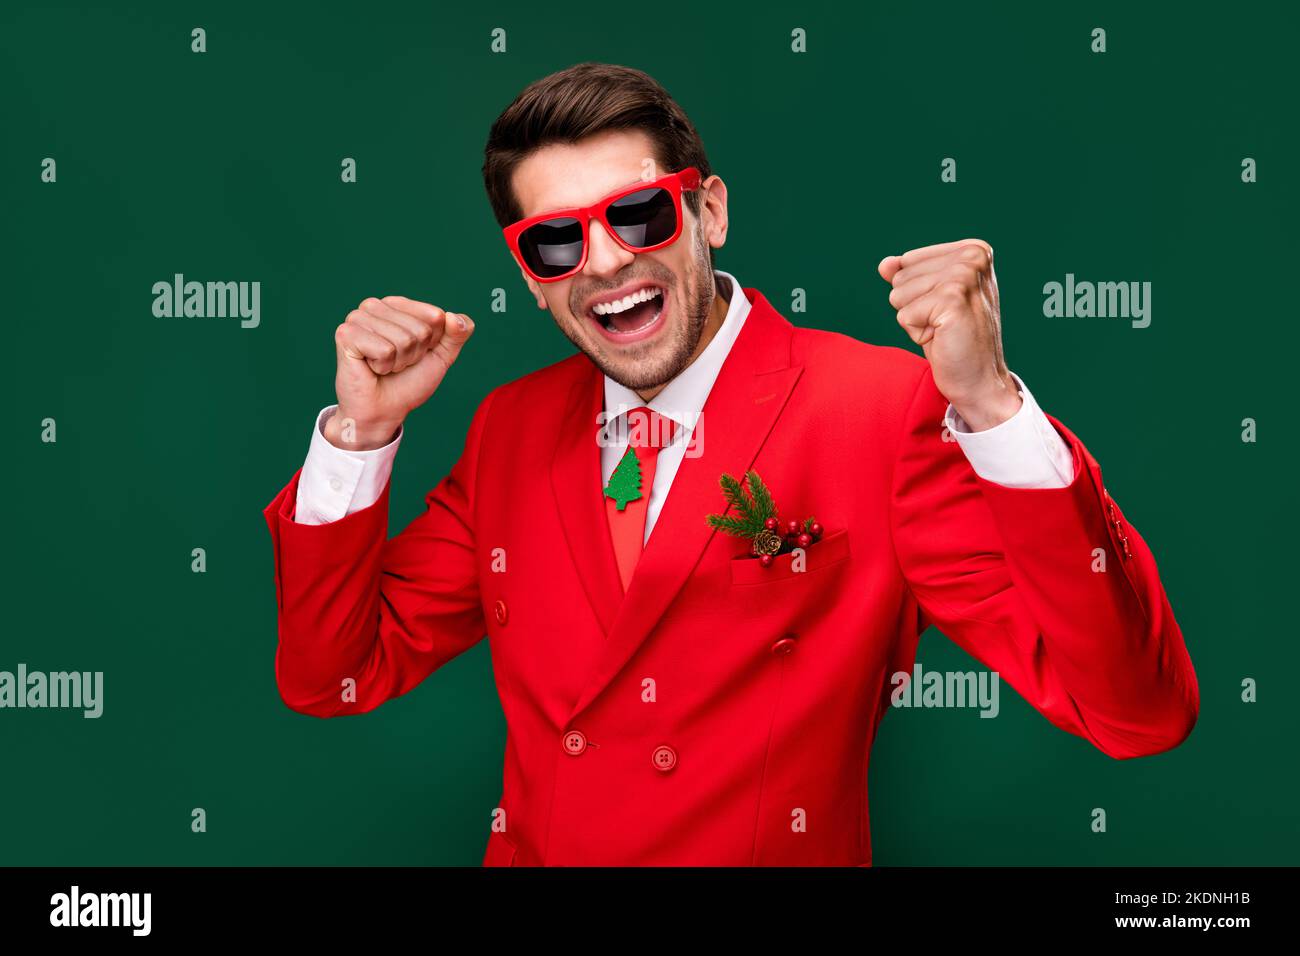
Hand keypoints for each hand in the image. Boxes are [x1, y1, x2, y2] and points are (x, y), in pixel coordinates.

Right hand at [326, 296, 474, 449]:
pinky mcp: (346, 334)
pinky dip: (384, 366)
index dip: (431, 344)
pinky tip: (371, 368)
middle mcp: (375, 305)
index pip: (435, 317)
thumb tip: (454, 317)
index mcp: (397, 304)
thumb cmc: (409, 381)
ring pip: (403, 340)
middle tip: (397, 363)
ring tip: (384, 366)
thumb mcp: (441, 356)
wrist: (384, 410)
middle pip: (420, 330)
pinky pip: (385, 350)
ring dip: (399, 362)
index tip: (414, 354)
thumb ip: (457, 334)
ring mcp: (357, 318)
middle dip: (414, 354)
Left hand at [878, 239, 1020, 429]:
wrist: (980, 379)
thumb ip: (907, 274)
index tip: (946, 309)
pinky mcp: (952, 299)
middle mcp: (973, 256)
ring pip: (898, 295)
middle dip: (915, 307)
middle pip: (901, 277)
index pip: (908, 261)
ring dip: (916, 321)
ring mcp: (964, 275)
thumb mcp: (930, 299)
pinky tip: (943, 338)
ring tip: (945, 330)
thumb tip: (884, 264)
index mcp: (973, 249)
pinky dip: (917, 334)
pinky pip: (904, 315)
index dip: (917, 293)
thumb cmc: (955, 339)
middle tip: (946, 323)